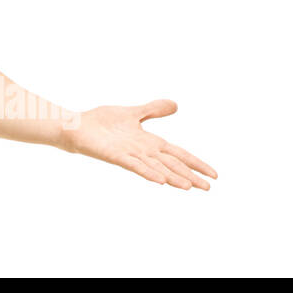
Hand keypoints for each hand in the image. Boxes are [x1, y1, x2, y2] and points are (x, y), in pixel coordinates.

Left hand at [59, 99, 217, 189]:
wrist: (77, 126)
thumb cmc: (102, 122)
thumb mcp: (133, 113)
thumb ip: (153, 110)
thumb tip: (176, 104)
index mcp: (150, 142)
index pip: (178, 154)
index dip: (195, 163)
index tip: (214, 176)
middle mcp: (143, 151)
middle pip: (171, 165)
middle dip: (190, 175)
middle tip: (208, 188)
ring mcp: (130, 155)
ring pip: (157, 168)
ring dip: (173, 177)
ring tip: (189, 187)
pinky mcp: (116, 156)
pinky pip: (134, 165)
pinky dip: (148, 172)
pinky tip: (160, 180)